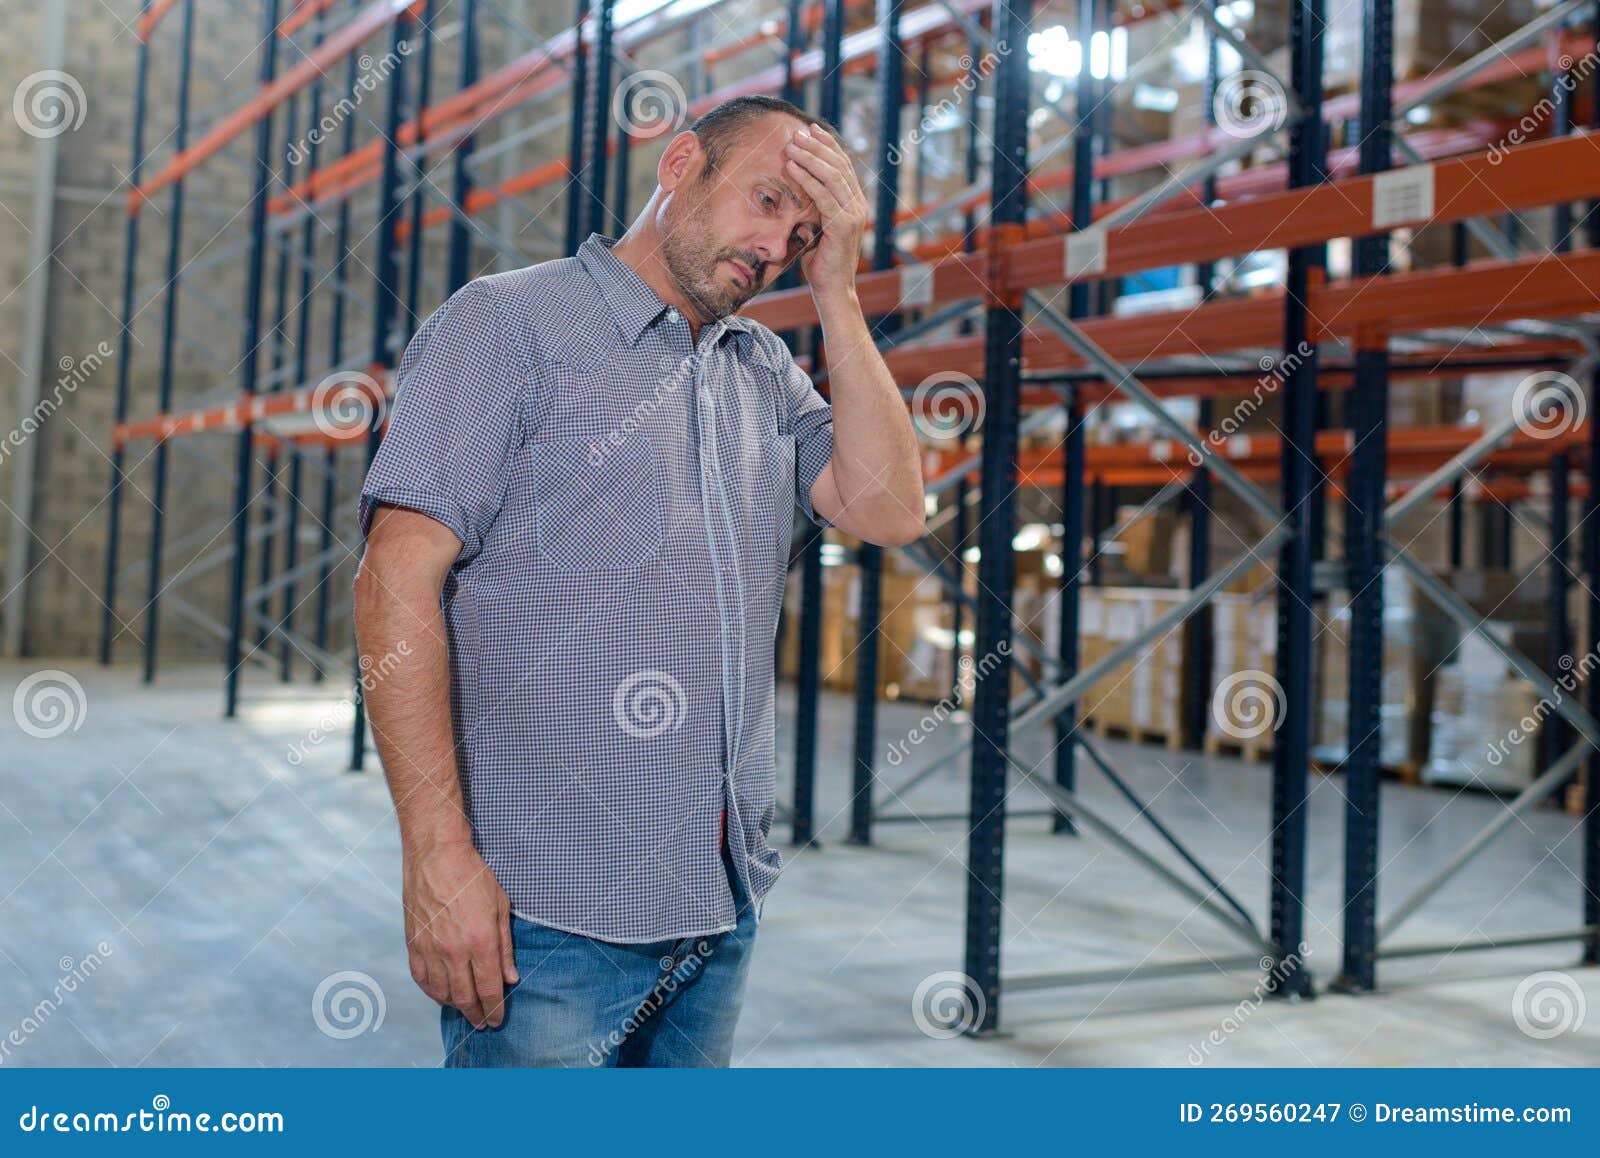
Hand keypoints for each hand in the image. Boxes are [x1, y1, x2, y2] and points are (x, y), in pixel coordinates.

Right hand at [401, 837, 517, 1028]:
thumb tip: (510, 978)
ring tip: (466, 1010)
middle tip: (483, 1023)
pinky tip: (442, 995)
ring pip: (443, 993)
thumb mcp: (500, 906)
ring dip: (456, 1006)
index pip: (490, 989)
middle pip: (466, 997)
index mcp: (481, 941)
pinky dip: (433, 992)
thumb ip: (505, 946)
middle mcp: (454, 951)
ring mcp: (431, 950)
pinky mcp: (413, 944)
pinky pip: (422, 979)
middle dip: (477, 1014)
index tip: (498, 1020)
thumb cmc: (473, 876)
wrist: (436, 855)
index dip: (495, 1009)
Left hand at [783, 124, 867, 298]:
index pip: (843, 165)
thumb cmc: (820, 261)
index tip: (811, 130)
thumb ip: (816, 206)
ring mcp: (854, 214)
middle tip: (797, 133)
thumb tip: (799, 184)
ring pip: (832, 175)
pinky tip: (791, 167)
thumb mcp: (818, 226)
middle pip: (839, 165)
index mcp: (855, 203)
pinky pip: (823, 195)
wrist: (832, 289)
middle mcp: (858, 205)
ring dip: (809, 157)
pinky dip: (806, 178)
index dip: (828, 145)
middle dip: (817, 146)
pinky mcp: (843, 225)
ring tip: (791, 145)